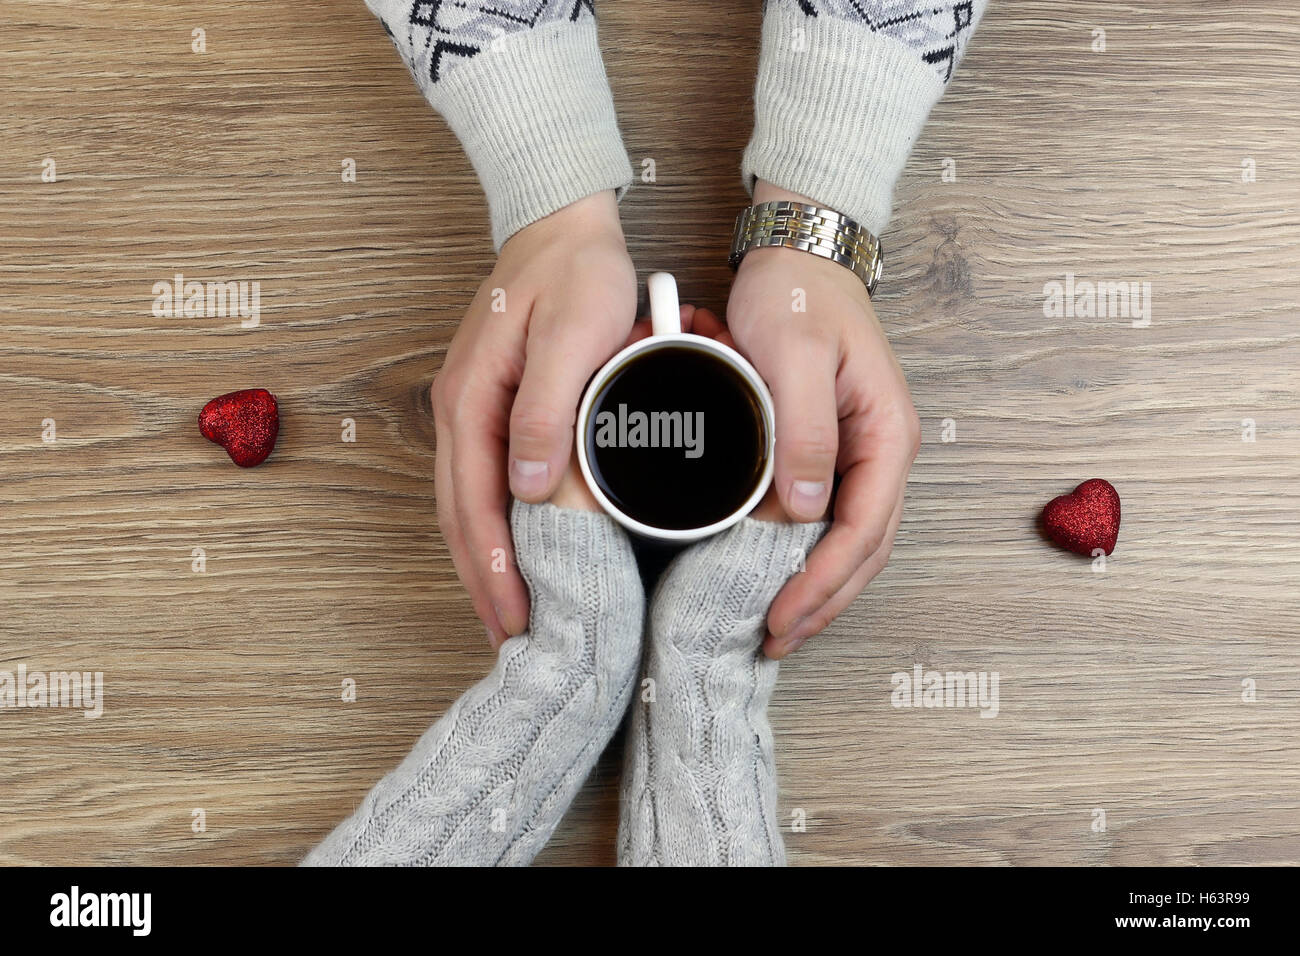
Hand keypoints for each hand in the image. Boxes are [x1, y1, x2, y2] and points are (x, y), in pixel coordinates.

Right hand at [431, 191, 635, 648]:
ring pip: (465, 504)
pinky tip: (512, 553)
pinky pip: (479, 482)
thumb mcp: (572, 334)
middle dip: (481, 581)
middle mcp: (456, 409)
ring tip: (507, 615)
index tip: (516, 617)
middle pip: (458, 514)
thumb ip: (544, 407)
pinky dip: (490, 528)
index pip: (474, 502)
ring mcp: (466, 408)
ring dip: (482, 562)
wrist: (561, 223)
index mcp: (471, 398)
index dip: (494, 565)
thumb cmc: (575, 273)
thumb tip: (523, 486)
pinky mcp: (487, 406)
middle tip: (510, 641)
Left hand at [727, 181, 920, 659]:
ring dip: (820, 589)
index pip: (864, 529)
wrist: (797, 255)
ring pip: (854, 542)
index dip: (823, 581)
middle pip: (866, 550)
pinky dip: (810, 557)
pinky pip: (833, 519)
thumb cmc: (797, 296)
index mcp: (887, 433)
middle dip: (824, 602)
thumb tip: (808, 512)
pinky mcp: (837, 449)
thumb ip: (805, 432)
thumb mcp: (797, 357)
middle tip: (775, 641)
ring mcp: (865, 452)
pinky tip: (778, 576)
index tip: (781, 615)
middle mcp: (886, 450)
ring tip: (778, 628)